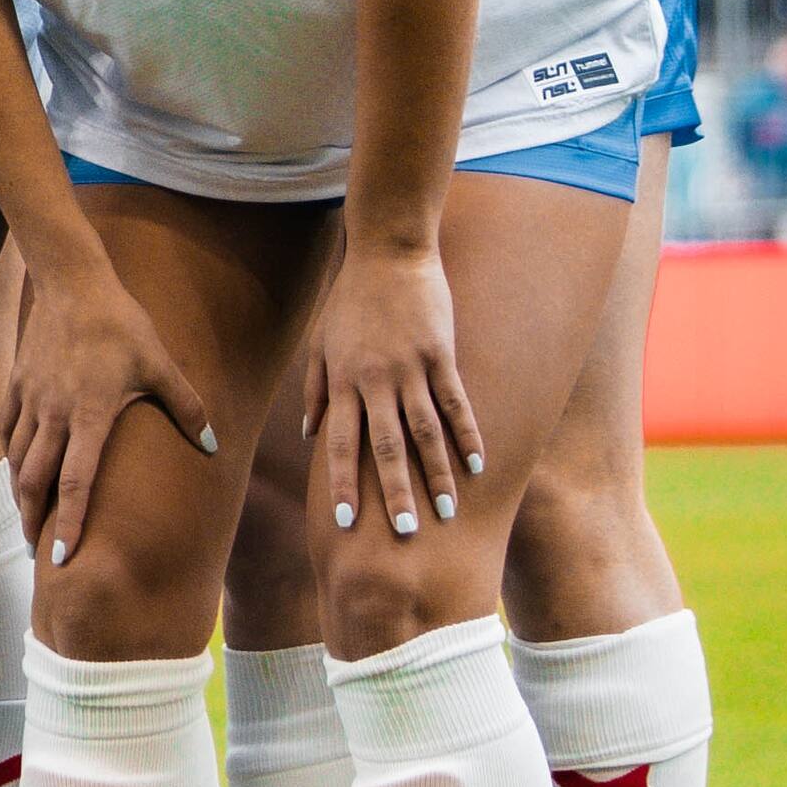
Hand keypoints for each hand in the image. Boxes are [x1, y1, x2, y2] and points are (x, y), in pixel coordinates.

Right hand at [3, 245, 220, 571]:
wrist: (73, 283)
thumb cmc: (121, 324)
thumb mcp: (161, 364)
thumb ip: (186, 407)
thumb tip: (213, 447)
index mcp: (89, 415)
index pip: (77, 481)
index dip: (70, 522)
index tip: (65, 557)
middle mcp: (53, 414)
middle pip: (35, 481)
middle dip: (34, 521)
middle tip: (37, 555)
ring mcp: (31, 399)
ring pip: (17, 459)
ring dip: (21, 494)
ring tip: (27, 520)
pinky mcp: (18, 384)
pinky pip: (7, 430)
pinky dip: (11, 456)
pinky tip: (17, 469)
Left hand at [300, 235, 477, 546]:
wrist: (388, 253)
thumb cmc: (350, 300)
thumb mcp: (321, 342)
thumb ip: (316, 389)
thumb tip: (309, 433)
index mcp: (343, 380)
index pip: (341, 443)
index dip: (343, 482)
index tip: (346, 520)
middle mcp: (375, 380)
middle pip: (384, 447)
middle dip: (393, 492)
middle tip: (404, 533)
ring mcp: (411, 368)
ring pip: (425, 433)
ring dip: (435, 474)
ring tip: (445, 511)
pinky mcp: (442, 355)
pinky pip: (456, 403)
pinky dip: (468, 436)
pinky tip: (477, 465)